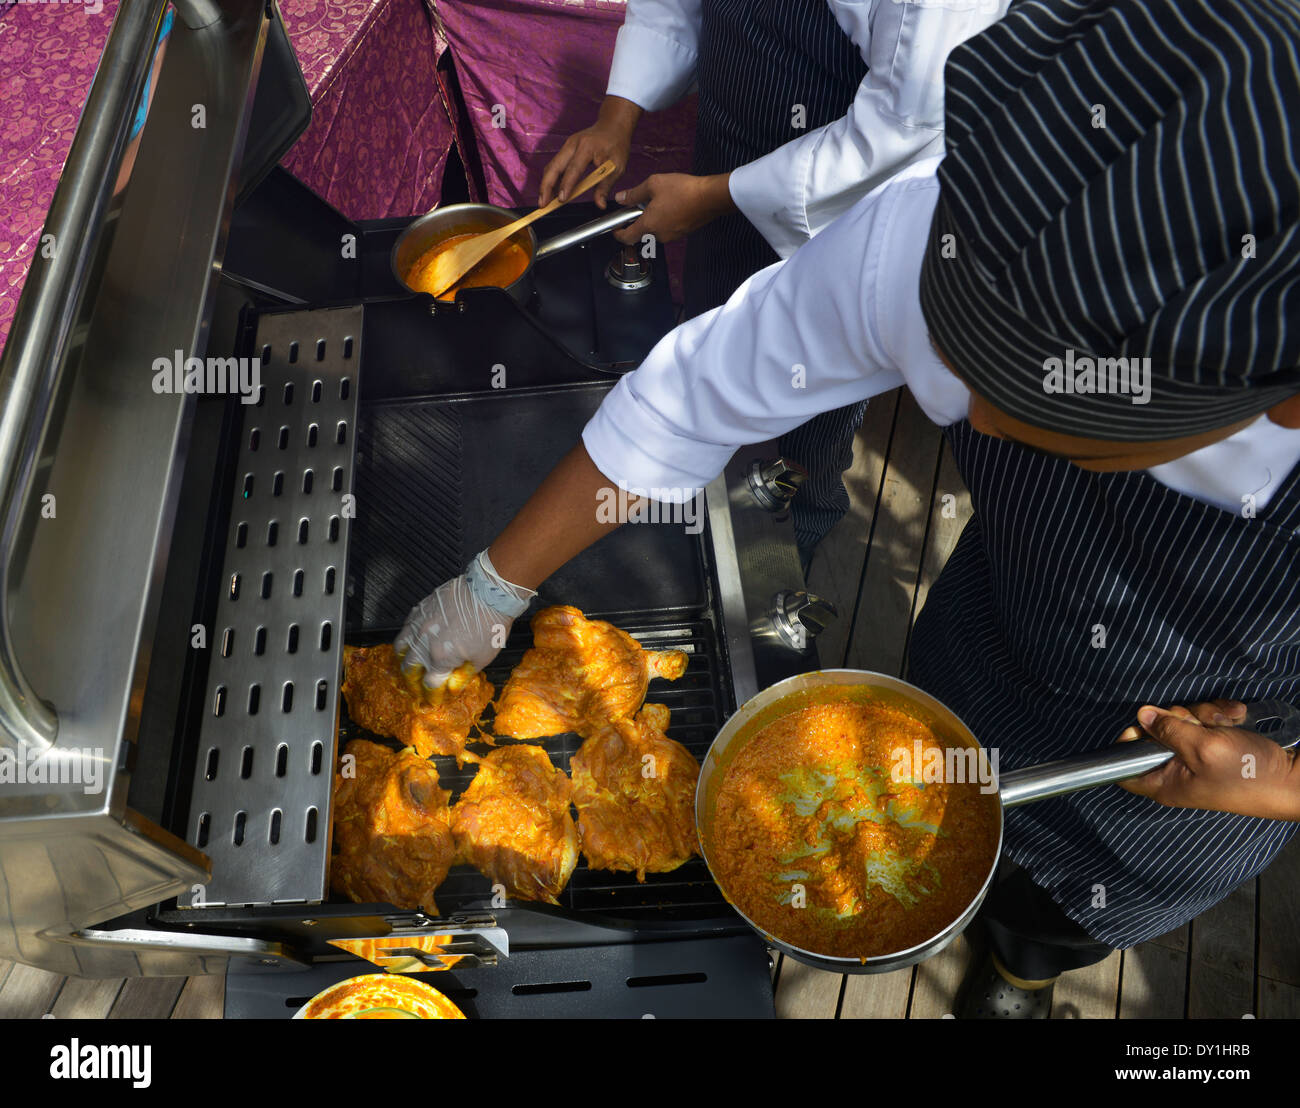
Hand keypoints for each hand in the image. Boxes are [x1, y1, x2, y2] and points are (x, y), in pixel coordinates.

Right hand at [395, 550, 535, 688]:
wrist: (489, 592)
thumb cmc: (490, 624)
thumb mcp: (483, 658)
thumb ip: (463, 675)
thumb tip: (452, 686)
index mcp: (441, 657)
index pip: (429, 684)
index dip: (432, 695)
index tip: (434, 698)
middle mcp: (425, 641)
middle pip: (409, 668)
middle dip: (412, 681)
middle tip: (417, 686)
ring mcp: (420, 623)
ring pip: (401, 647)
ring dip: (404, 660)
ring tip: (409, 665)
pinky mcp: (420, 609)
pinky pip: (405, 627)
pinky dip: (406, 638)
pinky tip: (413, 641)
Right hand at [539, 96, 640, 208]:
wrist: (612, 125)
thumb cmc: (616, 145)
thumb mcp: (617, 166)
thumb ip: (606, 186)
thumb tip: (600, 204)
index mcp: (587, 147)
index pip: (574, 168)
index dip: (566, 185)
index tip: (561, 200)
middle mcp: (573, 144)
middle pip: (554, 166)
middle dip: (546, 186)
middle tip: (543, 204)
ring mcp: (567, 146)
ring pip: (551, 166)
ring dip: (546, 185)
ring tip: (544, 202)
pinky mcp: (565, 149)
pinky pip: (554, 165)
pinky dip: (551, 179)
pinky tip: (550, 192)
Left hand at [611, 172, 736, 244]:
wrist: (709, 197)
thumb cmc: (683, 191)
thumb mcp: (653, 185)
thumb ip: (634, 194)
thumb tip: (621, 198)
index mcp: (648, 225)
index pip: (627, 238)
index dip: (618, 234)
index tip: (615, 228)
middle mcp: (659, 235)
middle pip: (641, 233)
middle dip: (638, 220)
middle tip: (641, 204)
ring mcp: (672, 236)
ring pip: (655, 230)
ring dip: (652, 219)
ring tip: (659, 201)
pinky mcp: (682, 233)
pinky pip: (667, 228)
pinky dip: (665, 219)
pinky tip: (671, 205)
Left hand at [1117, 700, 1299, 819]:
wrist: (1293, 778)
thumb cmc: (1246, 772)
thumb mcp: (1202, 747)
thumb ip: (1168, 729)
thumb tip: (1141, 715)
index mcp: (1164, 783)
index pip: (1124, 766)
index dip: (1127, 742)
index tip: (1144, 725)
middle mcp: (1176, 771)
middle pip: (1154, 733)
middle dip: (1177, 718)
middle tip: (1198, 725)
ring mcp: (1196, 758)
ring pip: (1182, 722)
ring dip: (1204, 715)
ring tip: (1224, 723)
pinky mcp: (1215, 747)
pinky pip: (1205, 721)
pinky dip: (1219, 715)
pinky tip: (1235, 717)